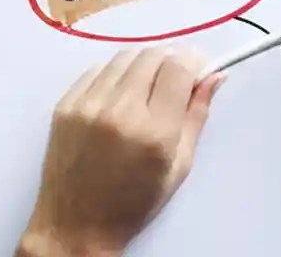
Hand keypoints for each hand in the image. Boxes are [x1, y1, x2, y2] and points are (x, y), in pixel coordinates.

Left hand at [18, 49, 226, 256]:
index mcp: (155, 133)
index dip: (194, 60)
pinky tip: (120, 94)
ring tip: (147, 87)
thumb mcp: (179, 166)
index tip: (199, 67)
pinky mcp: (65, 105)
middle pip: (153, 55)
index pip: (179, 67)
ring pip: (125, 55)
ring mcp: (88, 106)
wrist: (75, 225)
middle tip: (175, 78)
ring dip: (144, 63)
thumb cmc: (134, 203)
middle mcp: (120, 113)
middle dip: (171, 60)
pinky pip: (98, 68)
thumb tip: (215, 76)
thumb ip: (197, 116)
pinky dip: (115, 73)